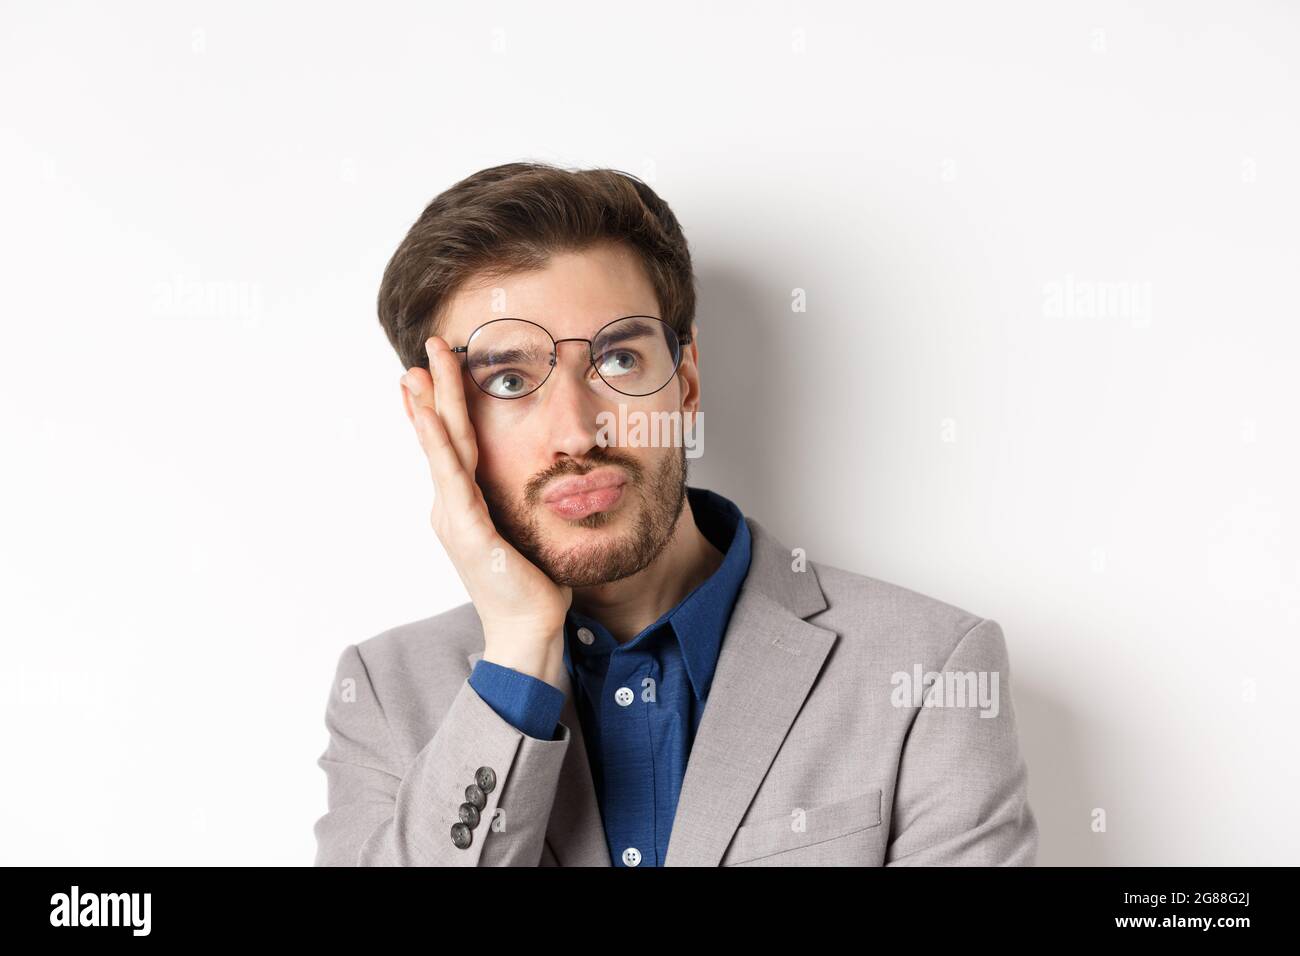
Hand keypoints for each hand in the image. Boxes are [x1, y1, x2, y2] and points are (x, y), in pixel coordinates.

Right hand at [400, 335, 572, 688]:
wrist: (529, 630)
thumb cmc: (531, 584)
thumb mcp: (522, 530)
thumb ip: (514, 503)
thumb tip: (530, 480)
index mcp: (464, 507)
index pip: (451, 446)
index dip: (439, 409)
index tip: (427, 374)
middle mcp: (452, 508)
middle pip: (442, 438)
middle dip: (431, 391)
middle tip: (423, 349)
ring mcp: (455, 519)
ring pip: (441, 451)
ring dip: (429, 407)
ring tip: (417, 371)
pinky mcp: (469, 533)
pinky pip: (452, 479)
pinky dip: (438, 445)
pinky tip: (429, 418)